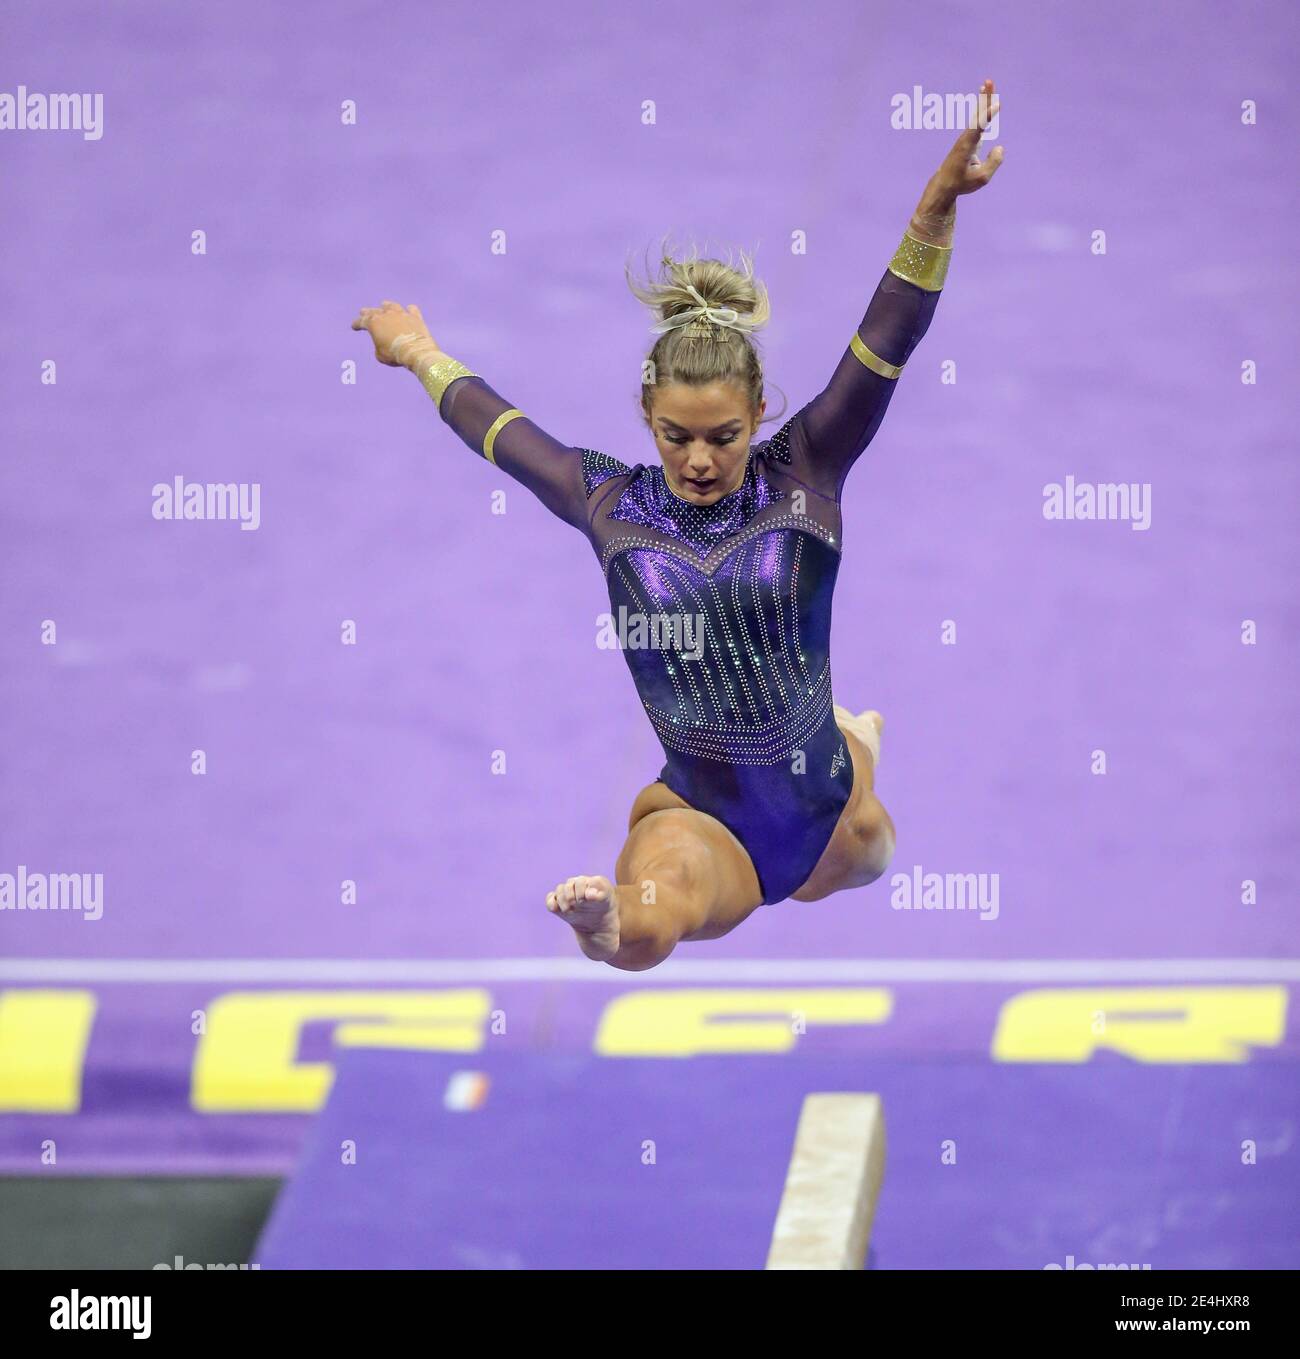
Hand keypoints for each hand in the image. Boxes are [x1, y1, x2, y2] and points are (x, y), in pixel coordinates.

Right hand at [350, 299, 438, 367]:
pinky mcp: (415, 317)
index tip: (354, 326)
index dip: (357, 324)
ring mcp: (401, 314)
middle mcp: (386, 314)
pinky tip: (409, 309)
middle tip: (363, 311)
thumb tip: (383, 343)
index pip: (362, 321)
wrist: (415, 350)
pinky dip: (410, 310)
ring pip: (392, 306)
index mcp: (374, 323)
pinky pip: (412, 310)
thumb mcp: (380, 354)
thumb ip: (379, 346)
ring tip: (384, 304)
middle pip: (374, 311)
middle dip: (368, 312)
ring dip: (387, 305)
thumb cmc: (394, 354)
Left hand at [930, 77, 1003, 202]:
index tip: (997, 105)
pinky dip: (983, 109)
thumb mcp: (981, 179)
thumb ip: (993, 163)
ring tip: (987, 83)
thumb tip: (1000, 147)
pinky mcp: (970, 139)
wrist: (944, 185)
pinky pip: (978, 120)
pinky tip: (986, 100)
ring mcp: (967, 137)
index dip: (988, 116)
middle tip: (988, 81)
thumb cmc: (961, 183)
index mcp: (966, 146)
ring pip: (978, 115)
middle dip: (984, 98)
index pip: (979, 128)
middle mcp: (966, 138)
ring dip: (984, 99)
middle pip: (978, 114)